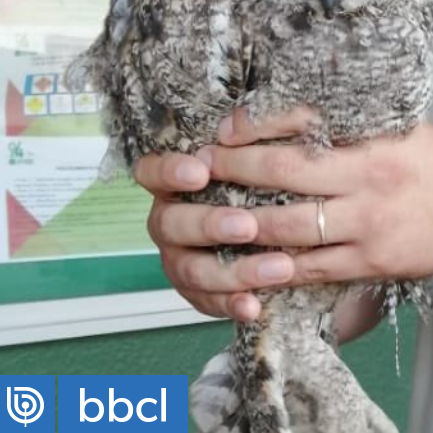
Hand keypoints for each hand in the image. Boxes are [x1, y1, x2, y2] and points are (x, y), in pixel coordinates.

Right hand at [135, 149, 287, 321]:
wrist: (277, 232)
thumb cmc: (263, 185)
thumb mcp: (262, 156)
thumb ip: (253, 137)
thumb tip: (238, 125)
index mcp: (176, 184)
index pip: (152, 172)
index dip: (169, 171)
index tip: (201, 171)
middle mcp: (171, 222)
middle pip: (173, 225)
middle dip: (210, 225)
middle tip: (248, 225)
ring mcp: (181, 260)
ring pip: (193, 270)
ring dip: (235, 271)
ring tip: (279, 267)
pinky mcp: (200, 293)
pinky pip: (210, 303)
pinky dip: (232, 305)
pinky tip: (255, 307)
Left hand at [205, 108, 432, 282]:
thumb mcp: (407, 129)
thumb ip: (358, 125)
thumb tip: (298, 115)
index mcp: (374, 144)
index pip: (303, 128)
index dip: (255, 129)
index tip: (223, 130)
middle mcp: (365, 184)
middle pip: (283, 176)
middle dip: (233, 172)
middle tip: (196, 168)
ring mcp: (365, 227)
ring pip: (288, 227)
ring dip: (242, 225)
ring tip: (207, 219)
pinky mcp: (369, 263)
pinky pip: (312, 268)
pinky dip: (276, 269)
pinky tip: (248, 266)